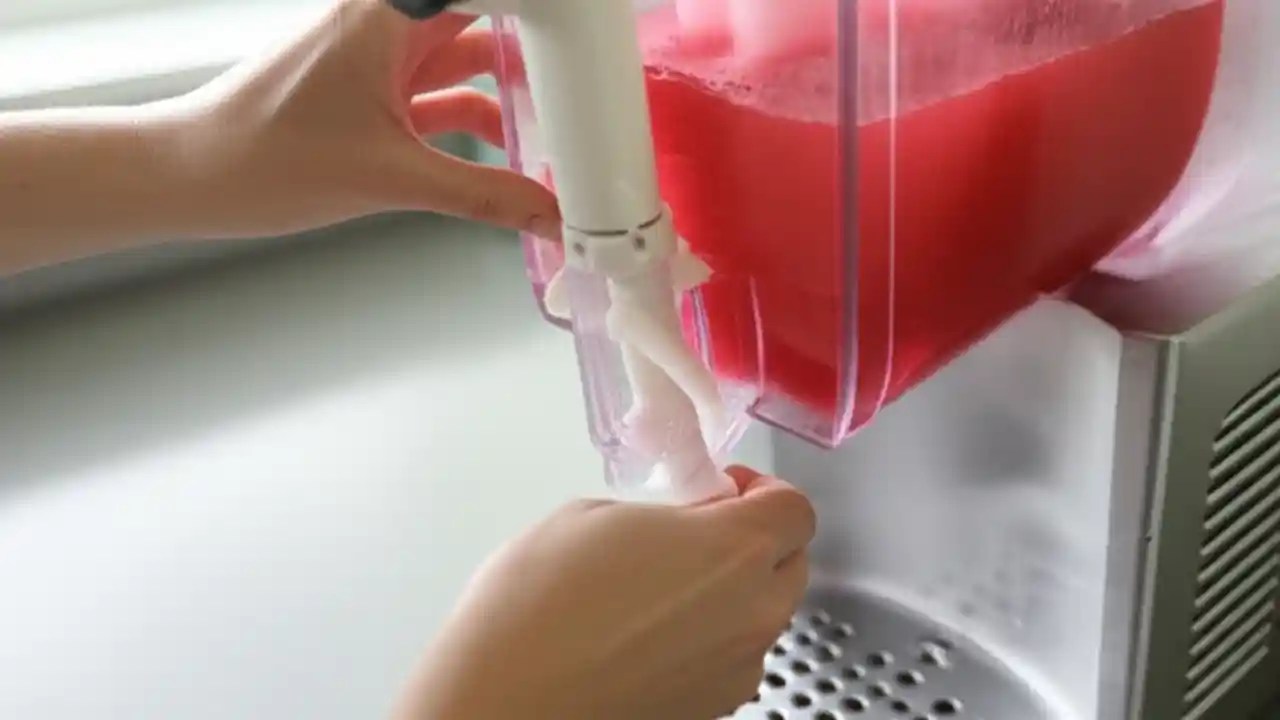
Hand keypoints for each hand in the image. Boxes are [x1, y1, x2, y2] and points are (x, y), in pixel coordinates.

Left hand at [179, 0, 558, 238]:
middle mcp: (385, 21)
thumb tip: (549, 214)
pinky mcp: (373, 89)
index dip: (539, 14)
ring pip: (466, 59)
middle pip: (483, 18)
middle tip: (586, 86)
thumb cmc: (262, 157)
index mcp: (387, 13)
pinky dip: (475, 119)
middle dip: (534, 50)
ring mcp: (379, 55)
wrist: (193, 178)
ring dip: (507, 92)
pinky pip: (442, 93)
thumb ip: (484, 196)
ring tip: (559, 127)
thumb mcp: (392, 180)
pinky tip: (508, 153)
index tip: (583, 34)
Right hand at [393, 467, 815, 719]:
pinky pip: (730, 659)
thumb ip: (661, 515)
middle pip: (790, 564)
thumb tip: (677, 528)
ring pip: (762, 616)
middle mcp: (751, 616)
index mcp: (734, 552)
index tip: (726, 489)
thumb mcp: (593, 516)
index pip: (795, 509)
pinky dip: (706, 640)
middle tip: (695, 531)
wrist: (504, 701)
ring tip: (661, 588)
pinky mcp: (709, 710)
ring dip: (732, 594)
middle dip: (753, 541)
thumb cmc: (534, 610)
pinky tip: (647, 634)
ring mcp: (734, 672)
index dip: (761, 490)